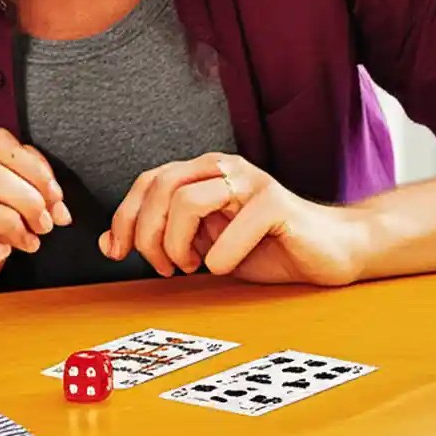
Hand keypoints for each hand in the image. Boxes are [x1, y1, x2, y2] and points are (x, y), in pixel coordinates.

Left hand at [100, 153, 368, 285]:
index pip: (146, 183)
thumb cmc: (263, 247)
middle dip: (147, 235)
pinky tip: (225, 266)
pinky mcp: (276, 202)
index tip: (118, 253)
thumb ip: (158, 239)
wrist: (328, 252)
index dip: (124, 218)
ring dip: (177, 242)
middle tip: (164, 267)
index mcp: (200, 173)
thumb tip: (107, 243)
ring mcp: (250, 181)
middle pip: (159, 188)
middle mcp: (222, 167)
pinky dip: (221, 256)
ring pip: (187, 199)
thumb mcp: (199, 246)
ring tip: (192, 266)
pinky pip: (233, 225)